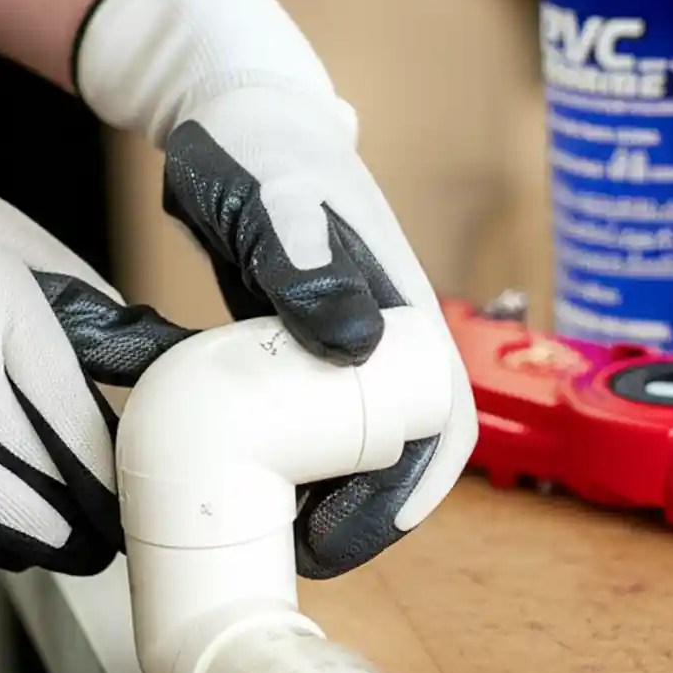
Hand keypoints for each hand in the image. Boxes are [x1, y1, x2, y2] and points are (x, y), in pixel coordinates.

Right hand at [0, 118, 191, 574]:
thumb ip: (70, 280)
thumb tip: (130, 332)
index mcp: (3, 309)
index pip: (74, 413)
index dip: (107, 464)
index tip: (127, 488)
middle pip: (40, 465)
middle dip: (87, 509)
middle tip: (112, 530)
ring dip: (38, 537)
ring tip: (70, 549)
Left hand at [73, 0, 477, 577]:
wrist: (235, 121)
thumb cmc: (264, 149)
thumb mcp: (279, 198)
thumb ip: (311, 265)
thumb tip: (356, 345)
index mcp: (402, 307)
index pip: (438, 414)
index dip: (410, 485)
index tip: (355, 531)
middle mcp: (382, 335)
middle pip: (402, 444)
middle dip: (367, 510)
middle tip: (307, 552)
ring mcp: (341, 344)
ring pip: (357, 441)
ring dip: (331, 495)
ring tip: (280, 536)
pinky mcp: (303, 348)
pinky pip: (311, 421)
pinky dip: (294, 462)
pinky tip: (254, 485)